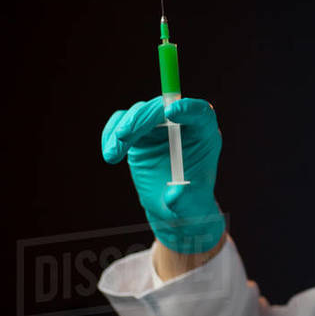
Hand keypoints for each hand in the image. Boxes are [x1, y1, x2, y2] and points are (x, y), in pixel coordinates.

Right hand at [102, 96, 224, 254]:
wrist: (174, 208)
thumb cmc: (190, 205)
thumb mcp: (192, 207)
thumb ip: (185, 200)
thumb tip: (176, 192)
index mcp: (205, 135)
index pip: (200, 112)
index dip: (188, 107)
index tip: (171, 112)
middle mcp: (183, 125)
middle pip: (163, 108)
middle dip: (142, 119)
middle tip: (123, 136)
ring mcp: (159, 126)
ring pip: (139, 112)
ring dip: (124, 129)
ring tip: (113, 154)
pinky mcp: (139, 132)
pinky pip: (122, 121)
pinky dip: (111, 134)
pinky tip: (110, 154)